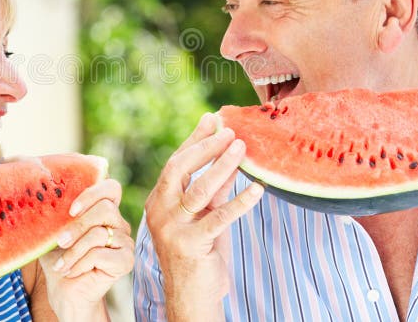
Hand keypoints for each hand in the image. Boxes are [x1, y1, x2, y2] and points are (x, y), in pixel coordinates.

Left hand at [38, 178, 133, 321]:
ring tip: (61, 264)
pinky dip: (80, 263)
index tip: (71, 210)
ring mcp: (124, 241)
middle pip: (105, 209)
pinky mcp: (126, 260)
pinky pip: (100, 253)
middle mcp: (118, 224)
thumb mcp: (53, 234)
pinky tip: (72, 271)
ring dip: (74, 251)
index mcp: (104, 211)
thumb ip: (55, 215)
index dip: (93, 193)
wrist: (66, 293)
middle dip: (77, 226)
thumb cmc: (60, 260)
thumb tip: (42, 199)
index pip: (111, 188)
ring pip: (99, 233)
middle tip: (60, 241)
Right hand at [143, 113, 263, 321]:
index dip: (195, 139)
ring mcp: (171, 228)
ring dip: (222, 166)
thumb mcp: (203, 217)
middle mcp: (160, 211)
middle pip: (180, 169)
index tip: (212, 119)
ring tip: (243, 148)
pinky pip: (219, 217)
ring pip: (198, 189)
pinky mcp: (189, 245)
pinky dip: (240, 201)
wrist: (192, 298)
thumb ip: (212, 192)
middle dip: (207, 147)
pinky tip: (258, 189)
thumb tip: (229, 159)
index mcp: (159, 201)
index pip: (176, 162)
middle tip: (230, 132)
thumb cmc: (199, 255)